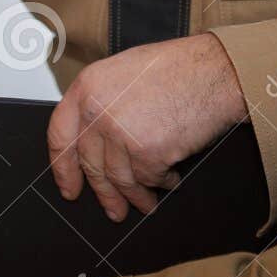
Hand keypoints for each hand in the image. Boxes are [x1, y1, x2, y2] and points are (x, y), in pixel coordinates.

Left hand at [47, 32, 246, 220]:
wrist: (216, 72)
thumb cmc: (180, 67)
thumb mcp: (126, 72)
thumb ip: (104, 101)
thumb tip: (97, 140)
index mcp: (88, 86)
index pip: (60, 134)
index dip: (63, 166)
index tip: (69, 186)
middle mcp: (98, 110)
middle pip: (91, 163)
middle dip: (104, 193)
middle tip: (113, 209)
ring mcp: (120, 133)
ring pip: (120, 179)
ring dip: (135, 196)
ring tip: (146, 203)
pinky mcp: (146, 153)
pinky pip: (148, 180)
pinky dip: (161, 184)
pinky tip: (169, 180)